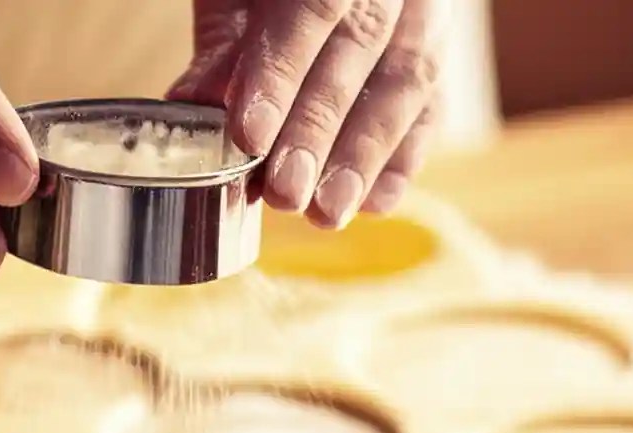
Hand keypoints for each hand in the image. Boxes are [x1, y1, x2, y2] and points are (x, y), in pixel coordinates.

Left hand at [170, 0, 449, 227]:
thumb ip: (225, 47)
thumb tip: (195, 110)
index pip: (312, 7)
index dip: (281, 73)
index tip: (250, 135)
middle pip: (361, 50)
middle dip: (320, 129)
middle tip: (286, 192)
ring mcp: (424, 15)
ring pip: (407, 83)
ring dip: (365, 157)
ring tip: (327, 212)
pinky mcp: (436, 56)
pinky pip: (432, 107)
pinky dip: (403, 160)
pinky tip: (374, 203)